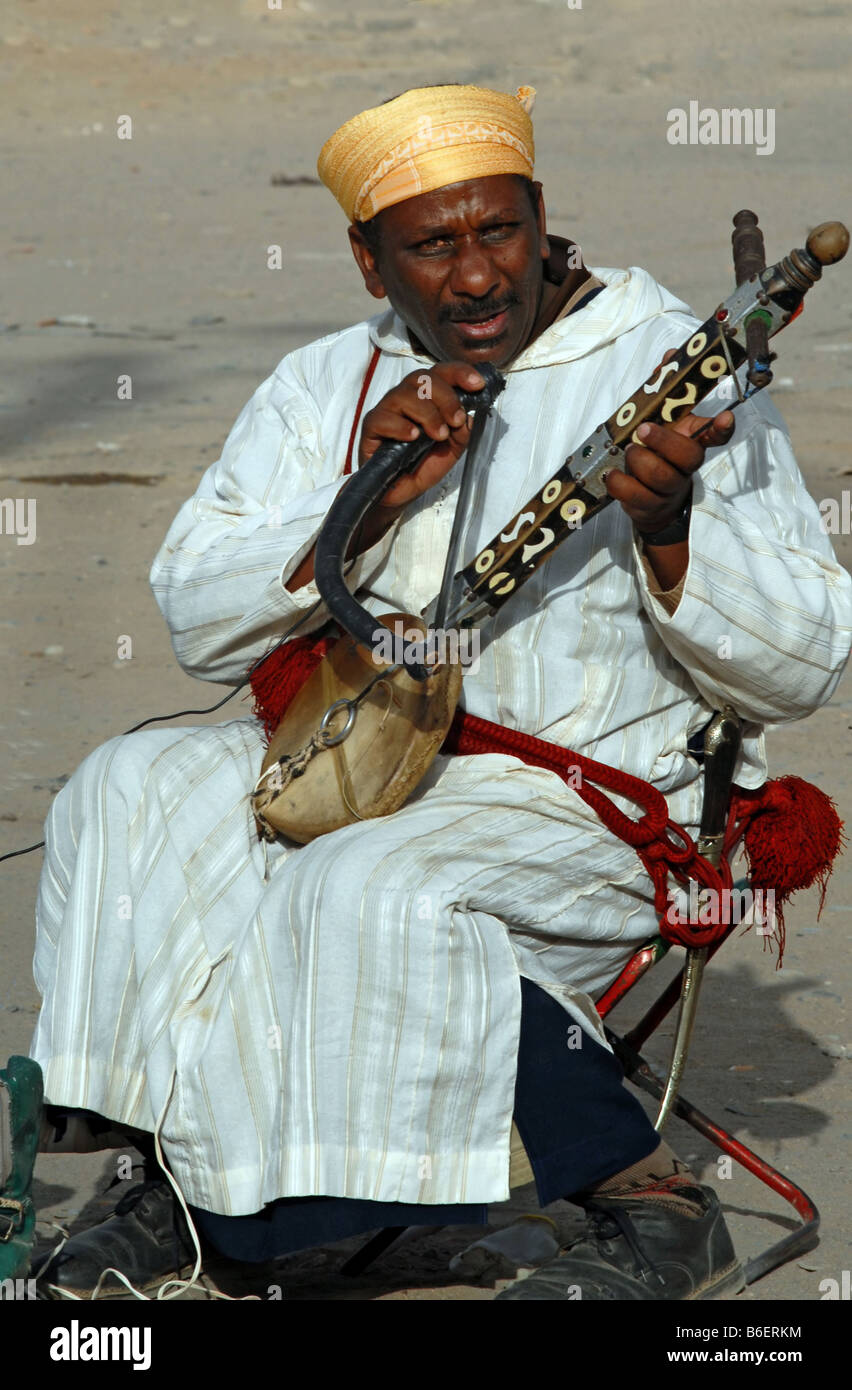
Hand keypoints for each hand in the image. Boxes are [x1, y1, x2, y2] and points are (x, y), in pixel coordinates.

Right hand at [358, 363, 485, 515]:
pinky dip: (402, 427)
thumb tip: (467, 417)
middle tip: (456, 420)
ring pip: (405, 395)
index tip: (477, 385)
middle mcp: (406, 397)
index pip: (441, 372)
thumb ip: (463, 431)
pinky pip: (385, 418)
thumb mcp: (453, 448)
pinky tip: (413, 438)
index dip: (460, 373)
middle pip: (423, 378)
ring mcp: (387, 409)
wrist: (401, 491)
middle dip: (446, 397)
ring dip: (428, 414)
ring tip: (438, 435)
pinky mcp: (372, 426)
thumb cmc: (423, 464)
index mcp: (426, 396)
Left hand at [605, 351, 735, 533]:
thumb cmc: (652, 452)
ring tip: (628, 453)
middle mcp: (685, 466)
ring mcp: (670, 488)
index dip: (722, 428)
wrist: (646, 499)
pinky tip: (612, 474)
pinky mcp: (650, 506)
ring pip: (661, 476)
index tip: (724, 417)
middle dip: (664, 441)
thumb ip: (662, 390)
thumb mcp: (657, 420)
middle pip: (689, 456)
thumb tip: (669, 356)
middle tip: (643, 430)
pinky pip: (636, 497)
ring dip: (639, 461)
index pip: (716, 435)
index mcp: (690, 441)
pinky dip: (620, 483)